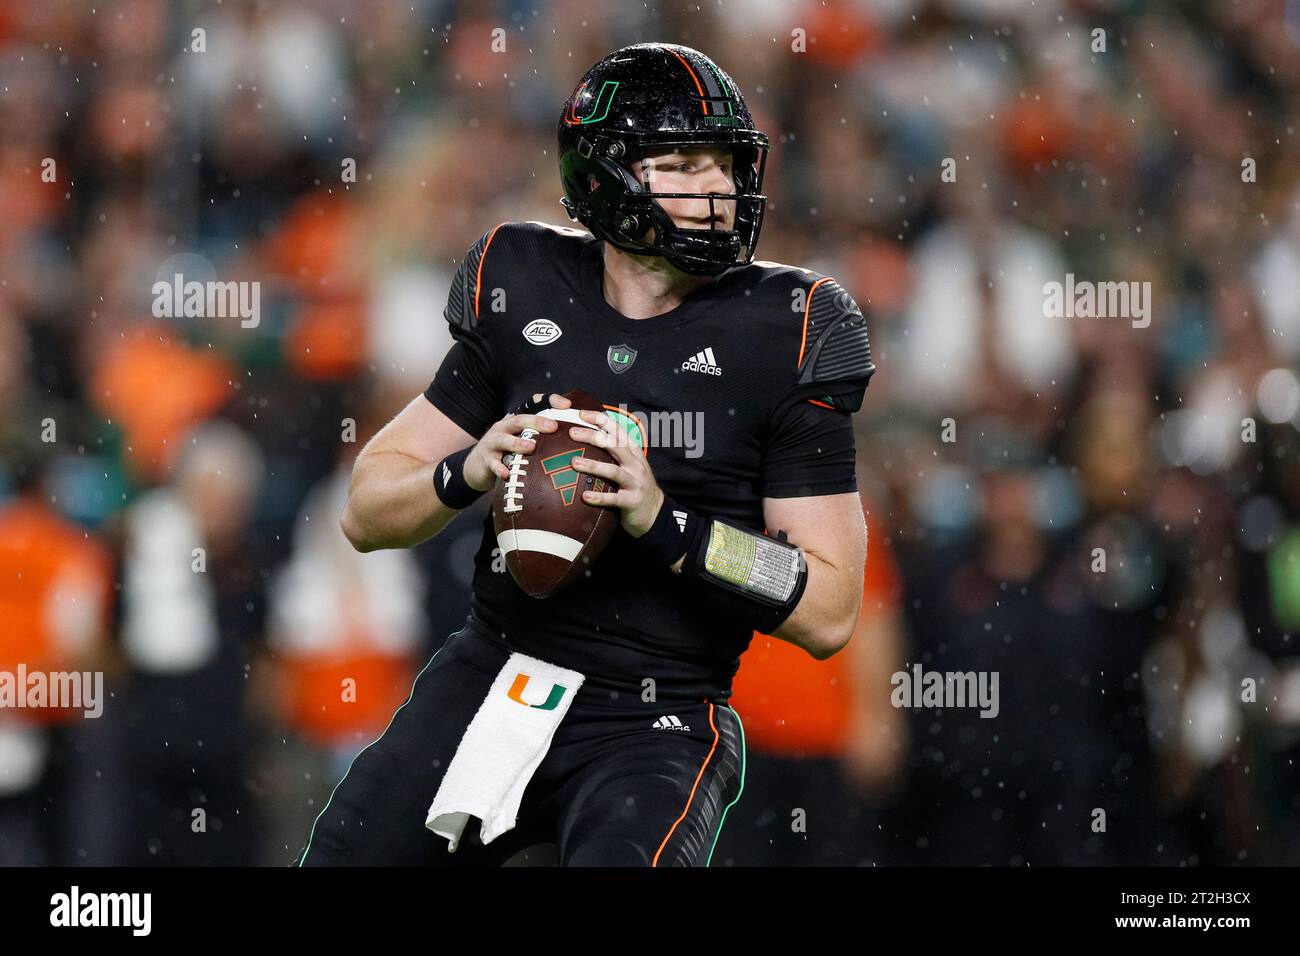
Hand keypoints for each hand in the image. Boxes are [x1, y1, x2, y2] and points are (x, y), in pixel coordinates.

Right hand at [463, 392, 571, 490]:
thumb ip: (540, 437)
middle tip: (553, 427)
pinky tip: (506, 474)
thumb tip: (574, 436)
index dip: (549, 401)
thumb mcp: (521, 440)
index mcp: (516, 421)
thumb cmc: (506, 453)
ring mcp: (492, 442)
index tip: (567, 406)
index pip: (532, 404)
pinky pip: (493, 464)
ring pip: (504, 440)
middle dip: (536, 422)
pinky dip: (499, 468)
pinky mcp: (485, 460)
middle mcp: (503, 427)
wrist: (476, 467)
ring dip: (518, 443)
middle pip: (519, 420)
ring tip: (531, 447)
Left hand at [568, 409, 662, 537]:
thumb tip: (586, 436)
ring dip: (593, 466)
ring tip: (574, 462)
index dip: (601, 420)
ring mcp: (636, 483)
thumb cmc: (634, 486)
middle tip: (572, 433)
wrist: (654, 512)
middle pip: (615, 445)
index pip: (618, 431)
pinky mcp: (633, 502)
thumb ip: (614, 453)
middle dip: (593, 436)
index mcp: (634, 453)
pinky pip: (615, 499)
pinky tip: (585, 496)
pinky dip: (600, 498)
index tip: (581, 414)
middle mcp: (636, 465)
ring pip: (614, 471)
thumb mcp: (629, 465)